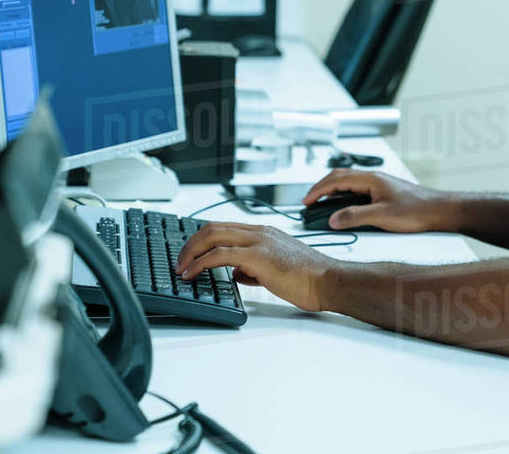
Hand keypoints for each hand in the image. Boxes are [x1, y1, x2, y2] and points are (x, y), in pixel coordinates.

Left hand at [176, 222, 332, 311]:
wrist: (328, 281)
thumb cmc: (309, 278)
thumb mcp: (275, 270)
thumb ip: (254, 268)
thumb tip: (237, 273)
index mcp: (265, 233)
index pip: (224, 227)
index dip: (202, 240)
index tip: (190, 254)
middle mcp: (260, 232)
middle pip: (213, 227)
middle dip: (190, 244)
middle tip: (180, 261)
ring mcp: (259, 241)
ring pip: (212, 235)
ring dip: (190, 252)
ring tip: (181, 268)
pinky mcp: (258, 256)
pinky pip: (220, 254)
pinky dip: (200, 263)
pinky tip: (192, 274)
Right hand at [301, 170, 454, 232]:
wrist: (439, 210)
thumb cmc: (417, 210)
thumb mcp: (382, 216)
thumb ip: (355, 217)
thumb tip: (332, 219)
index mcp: (370, 179)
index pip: (336, 179)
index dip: (317, 190)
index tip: (305, 201)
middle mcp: (373, 178)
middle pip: (339, 177)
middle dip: (321, 188)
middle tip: (308, 202)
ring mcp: (378, 184)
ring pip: (348, 183)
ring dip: (332, 192)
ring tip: (321, 205)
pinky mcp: (384, 192)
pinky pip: (357, 190)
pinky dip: (344, 196)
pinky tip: (343, 207)